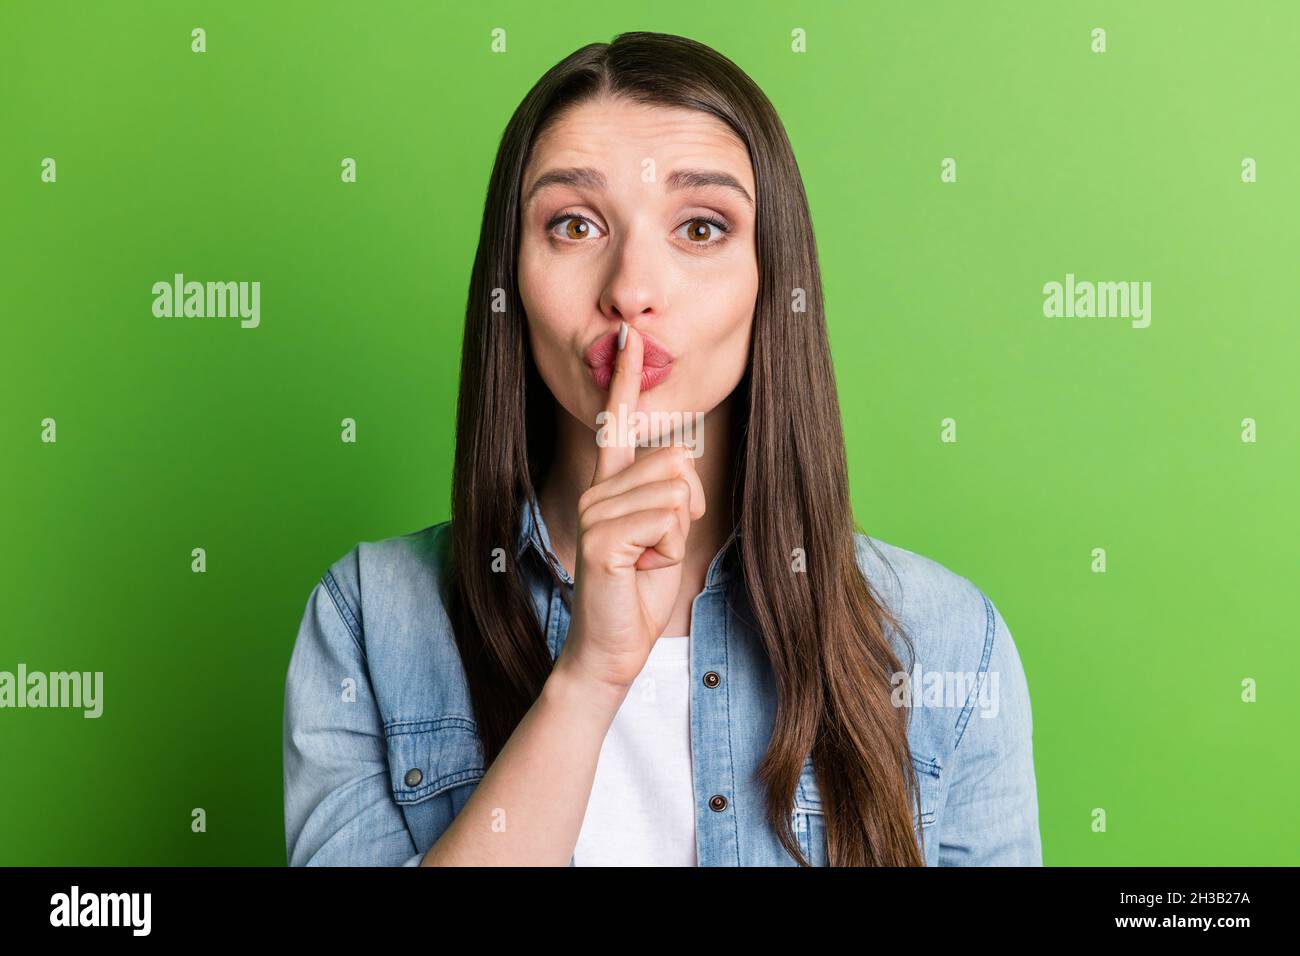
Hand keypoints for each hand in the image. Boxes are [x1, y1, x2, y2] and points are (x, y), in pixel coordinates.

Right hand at [555, 322, 706, 693]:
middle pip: (676, 461)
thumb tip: (684, 455)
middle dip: (689, 507)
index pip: (618, 421)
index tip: (630, 337)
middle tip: (659, 546)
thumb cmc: (640, 590)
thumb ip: (671, 491)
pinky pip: (666, 519)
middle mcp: (597, 490)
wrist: (612, 646)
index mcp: (610, 484)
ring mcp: (595, 512)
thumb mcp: (665, 532)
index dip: (626, 378)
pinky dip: (669, 549)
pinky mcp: (603, 538)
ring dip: (679, 534)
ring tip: (648, 561)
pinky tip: (642, 570)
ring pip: (677, 491)